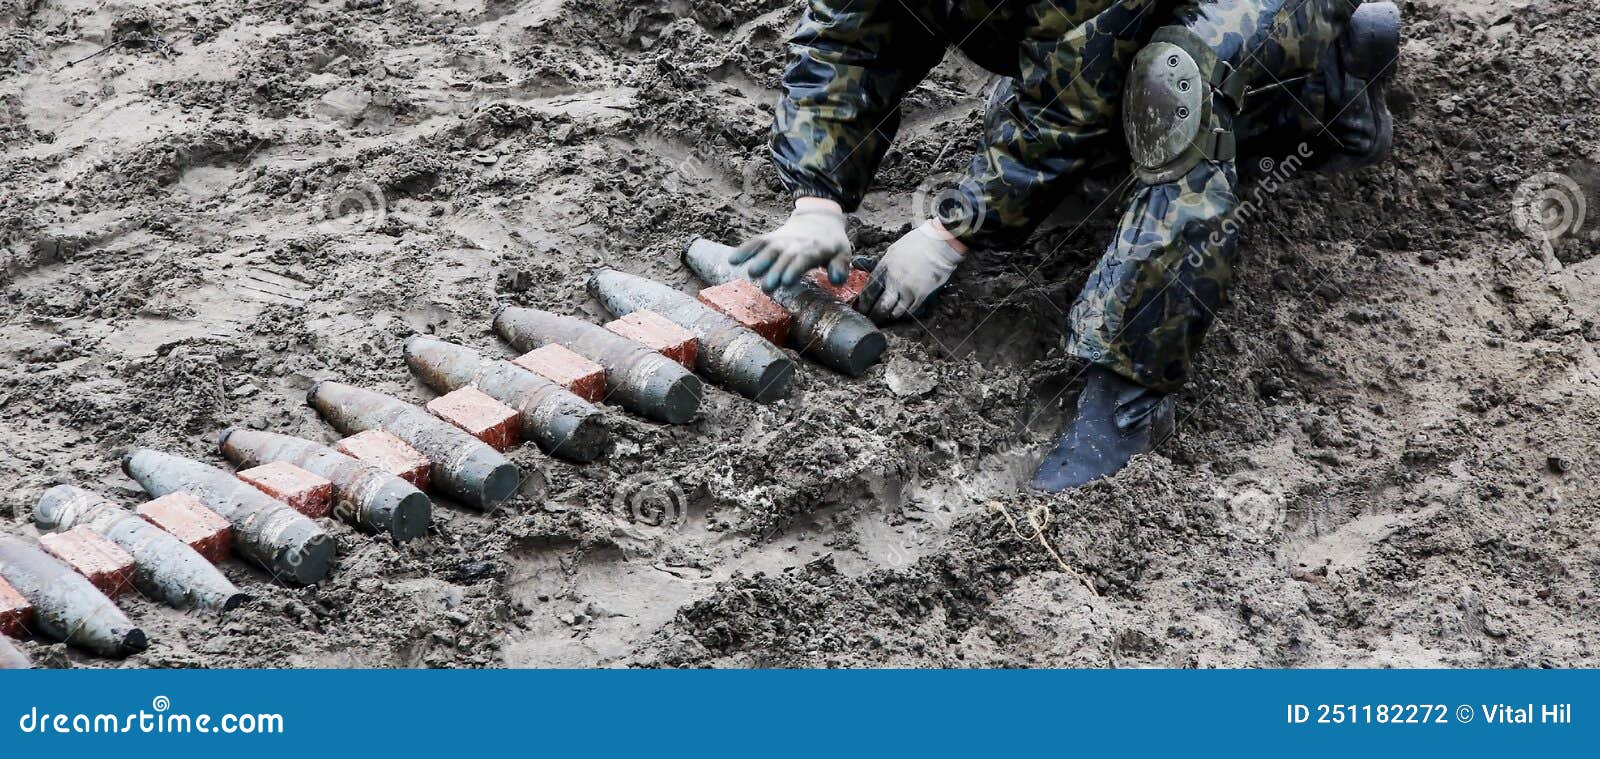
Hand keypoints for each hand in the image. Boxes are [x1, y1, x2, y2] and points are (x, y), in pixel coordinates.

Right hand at [729, 198, 850, 291]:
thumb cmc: (831, 242)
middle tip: (767, 287)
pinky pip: (756, 243)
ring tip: (750, 274)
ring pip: (767, 249)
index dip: (794, 270)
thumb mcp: (844, 252)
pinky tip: (732, 260)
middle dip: (775, 271)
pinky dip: (744, 250)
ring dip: (758, 261)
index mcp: (814, 249)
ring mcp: (781, 241)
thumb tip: (837, 280)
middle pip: (783, 258)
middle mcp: (795, 244)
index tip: (786, 282)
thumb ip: (841, 266)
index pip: (802, 260)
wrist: (818, 218)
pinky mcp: (770, 239)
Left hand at [857, 220, 963, 320]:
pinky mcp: (922, 294)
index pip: (869, 292)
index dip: (864, 304)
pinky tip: (903, 313)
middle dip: (875, 315)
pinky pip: (910, 311)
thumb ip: (882, 264)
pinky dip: (905, 314)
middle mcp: (894, 280)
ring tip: (889, 316)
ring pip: (895, 312)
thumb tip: (868, 271)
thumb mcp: (893, 250)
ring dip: (891, 316)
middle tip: (873, 319)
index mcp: (885, 267)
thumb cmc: (917, 243)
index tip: (862, 309)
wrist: (939, 243)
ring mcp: (908, 289)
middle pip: (880, 306)